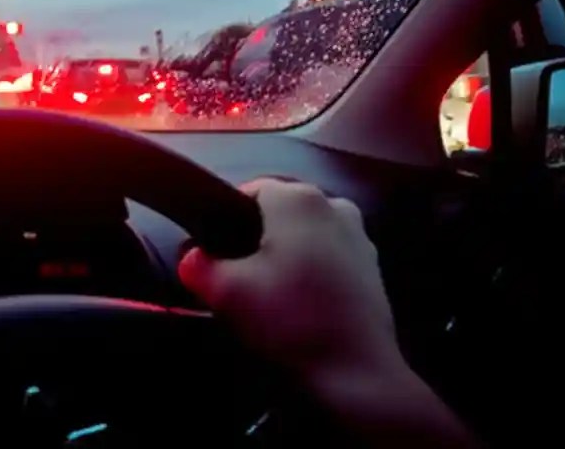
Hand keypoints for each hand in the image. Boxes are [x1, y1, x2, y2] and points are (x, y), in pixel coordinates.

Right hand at [178, 178, 398, 384]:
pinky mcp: (374, 269)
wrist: (355, 374)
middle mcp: (334, 205)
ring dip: (285, 257)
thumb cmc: (289, 320)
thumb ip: (198, 264)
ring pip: (305, 236)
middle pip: (279, 214)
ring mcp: (360, 237)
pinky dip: (311, 274)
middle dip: (256, 239)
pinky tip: (300, 308)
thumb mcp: (225, 291)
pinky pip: (329, 259)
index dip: (224, 219)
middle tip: (238, 279)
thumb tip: (191, 257)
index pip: (247, 191)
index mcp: (298, 198)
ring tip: (269, 297)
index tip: (214, 254)